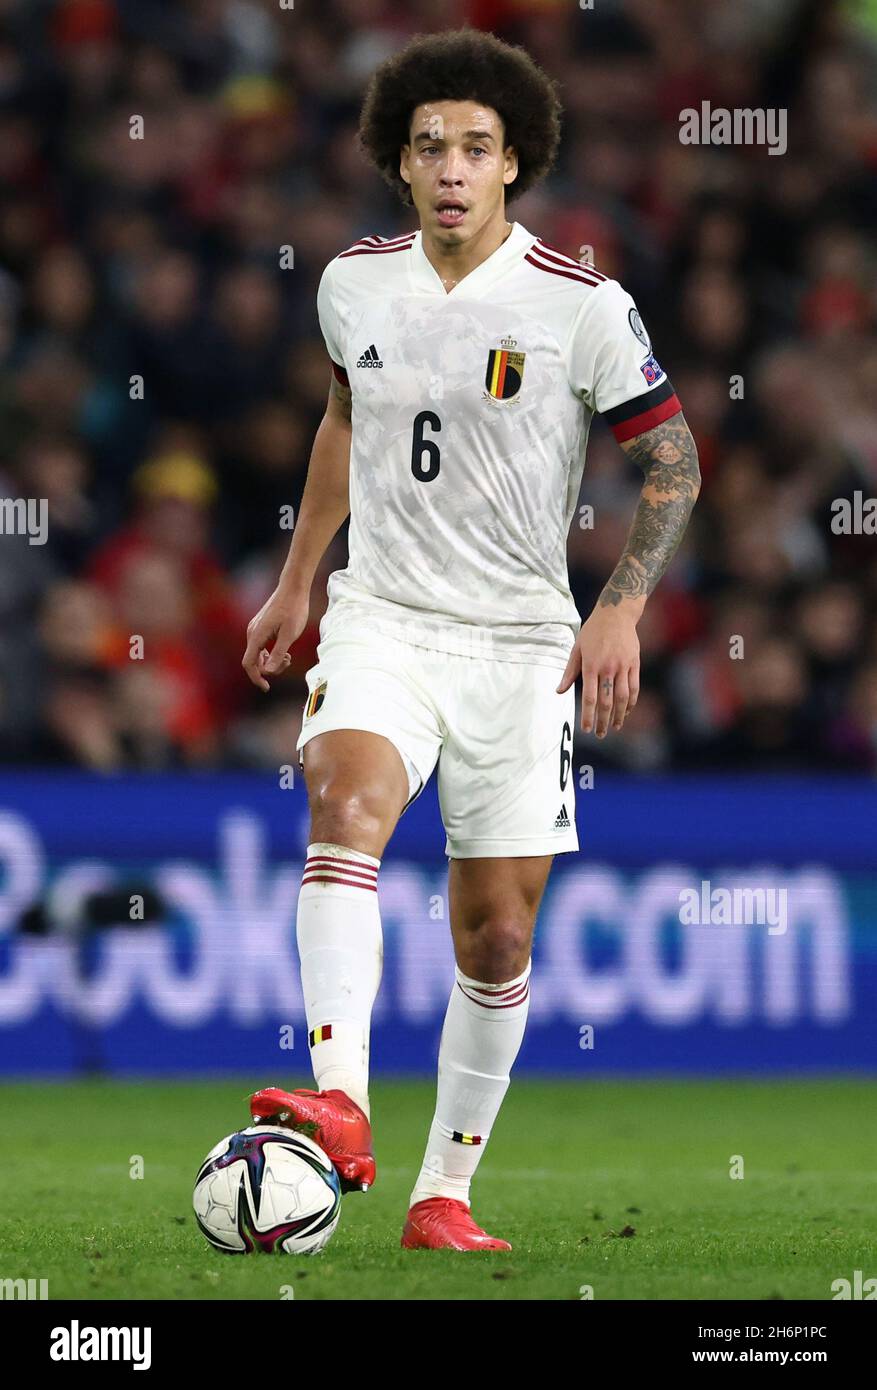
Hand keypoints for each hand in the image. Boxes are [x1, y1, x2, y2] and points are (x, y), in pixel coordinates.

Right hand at [241, 589, 308, 691]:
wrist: (293, 588)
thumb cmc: (294, 609)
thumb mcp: (289, 634)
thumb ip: (279, 653)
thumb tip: (268, 671)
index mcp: (256, 635)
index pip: (249, 664)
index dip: (256, 678)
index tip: (267, 687)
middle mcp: (252, 632)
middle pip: (253, 660)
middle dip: (269, 668)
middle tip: (288, 662)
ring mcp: (255, 628)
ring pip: (258, 653)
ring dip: (271, 660)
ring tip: (288, 656)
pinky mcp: (261, 626)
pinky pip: (261, 646)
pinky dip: (271, 652)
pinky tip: (284, 649)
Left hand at [556, 603, 640, 736]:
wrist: (616, 613)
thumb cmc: (593, 631)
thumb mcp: (577, 648)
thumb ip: (569, 672)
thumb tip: (560, 691)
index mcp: (591, 665)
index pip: (590, 697)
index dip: (588, 716)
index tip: (586, 729)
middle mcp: (608, 668)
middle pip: (606, 701)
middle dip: (602, 721)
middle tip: (599, 734)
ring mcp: (623, 666)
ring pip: (622, 697)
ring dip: (618, 716)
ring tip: (614, 728)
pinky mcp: (634, 663)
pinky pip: (634, 687)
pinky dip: (631, 702)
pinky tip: (626, 712)